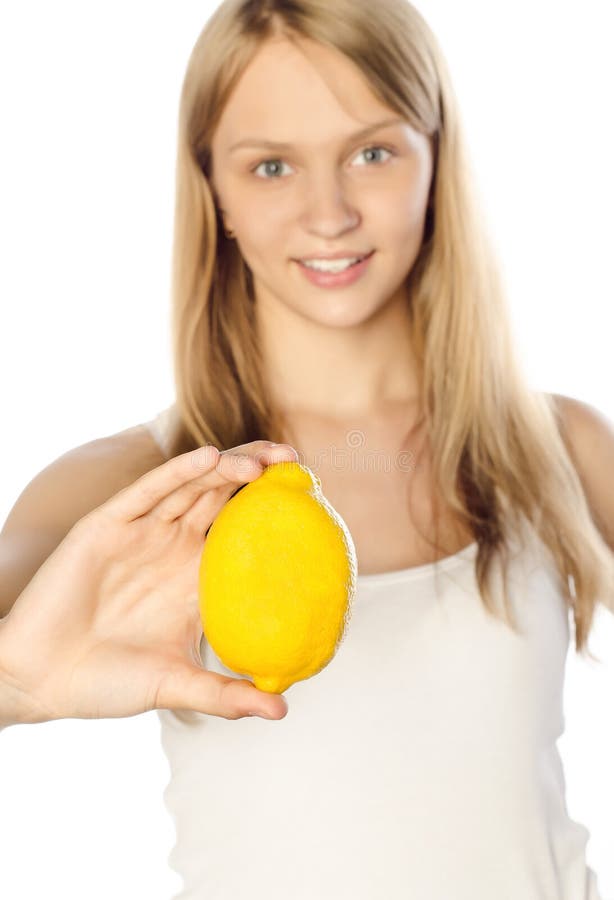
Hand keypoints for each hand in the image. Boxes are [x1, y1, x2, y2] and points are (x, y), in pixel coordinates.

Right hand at [0, 440, 298, 724]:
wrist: (40, 679)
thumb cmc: (107, 683)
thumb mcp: (175, 684)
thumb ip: (226, 695)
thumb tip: (282, 709)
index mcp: (193, 574)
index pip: (240, 528)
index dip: (271, 508)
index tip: (311, 497)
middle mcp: (171, 545)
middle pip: (221, 495)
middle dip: (258, 473)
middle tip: (295, 462)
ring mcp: (140, 532)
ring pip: (190, 485)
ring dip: (226, 468)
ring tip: (262, 461)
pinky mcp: (106, 526)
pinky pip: (147, 492)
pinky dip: (178, 473)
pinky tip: (209, 459)